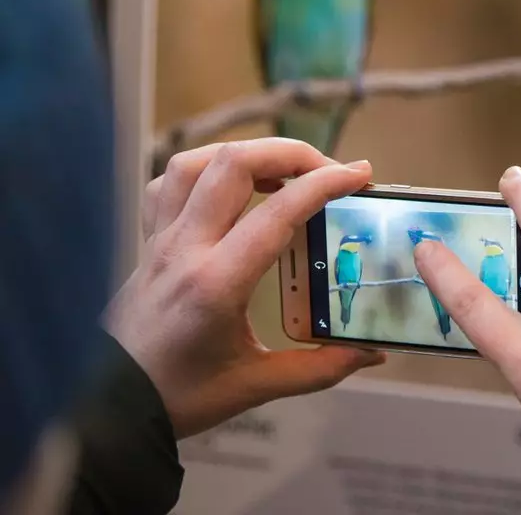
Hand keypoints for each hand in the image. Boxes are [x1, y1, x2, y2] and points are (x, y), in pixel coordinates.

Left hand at [105, 138, 385, 438]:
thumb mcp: (255, 384)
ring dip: (247, 154)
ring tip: (282, 170)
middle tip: (328, 169)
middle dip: (290, 152)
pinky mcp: (147, 242)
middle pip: (234, 163)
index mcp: (217, 283)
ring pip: (196, 162)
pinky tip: (231, 188)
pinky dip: (204, 170)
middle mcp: (185, 249)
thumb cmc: (178, 395)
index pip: (278, 211)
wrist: (110, 405)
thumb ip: (320, 367)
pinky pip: (169, 183)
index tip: (358, 177)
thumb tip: (372, 354)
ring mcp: (160, 240)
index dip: (325, 183)